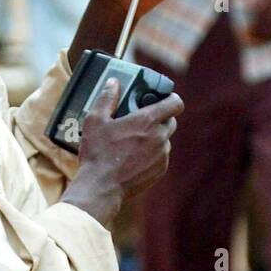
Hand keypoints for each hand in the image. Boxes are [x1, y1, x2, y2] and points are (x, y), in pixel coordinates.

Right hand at [62, 80, 183, 226]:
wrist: (101, 187)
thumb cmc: (98, 154)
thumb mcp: (95, 121)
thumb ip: (106, 99)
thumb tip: (113, 83)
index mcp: (148, 121)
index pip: (175, 103)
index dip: (171, 98)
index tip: (163, 99)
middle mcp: (160, 137)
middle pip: (170, 121)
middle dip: (159, 118)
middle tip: (141, 121)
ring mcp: (162, 155)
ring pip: (164, 140)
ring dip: (154, 138)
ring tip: (133, 142)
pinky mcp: (159, 171)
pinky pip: (161, 157)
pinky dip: (151, 154)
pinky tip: (134, 157)